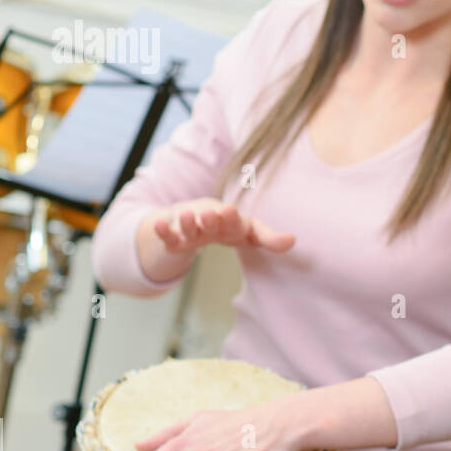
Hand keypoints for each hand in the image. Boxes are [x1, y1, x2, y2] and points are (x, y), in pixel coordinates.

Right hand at [151, 197, 295, 255]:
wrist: (197, 217)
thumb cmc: (229, 226)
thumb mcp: (251, 233)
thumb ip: (270, 238)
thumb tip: (293, 240)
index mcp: (233, 222)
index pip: (236, 222)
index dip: (233, 219)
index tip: (229, 210)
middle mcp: (212, 223)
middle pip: (212, 223)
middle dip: (212, 219)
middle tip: (212, 213)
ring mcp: (193, 231)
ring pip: (191, 228)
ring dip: (188, 222)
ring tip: (186, 217)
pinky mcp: (177, 240)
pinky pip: (170, 237)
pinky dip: (164, 231)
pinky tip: (158, 225)